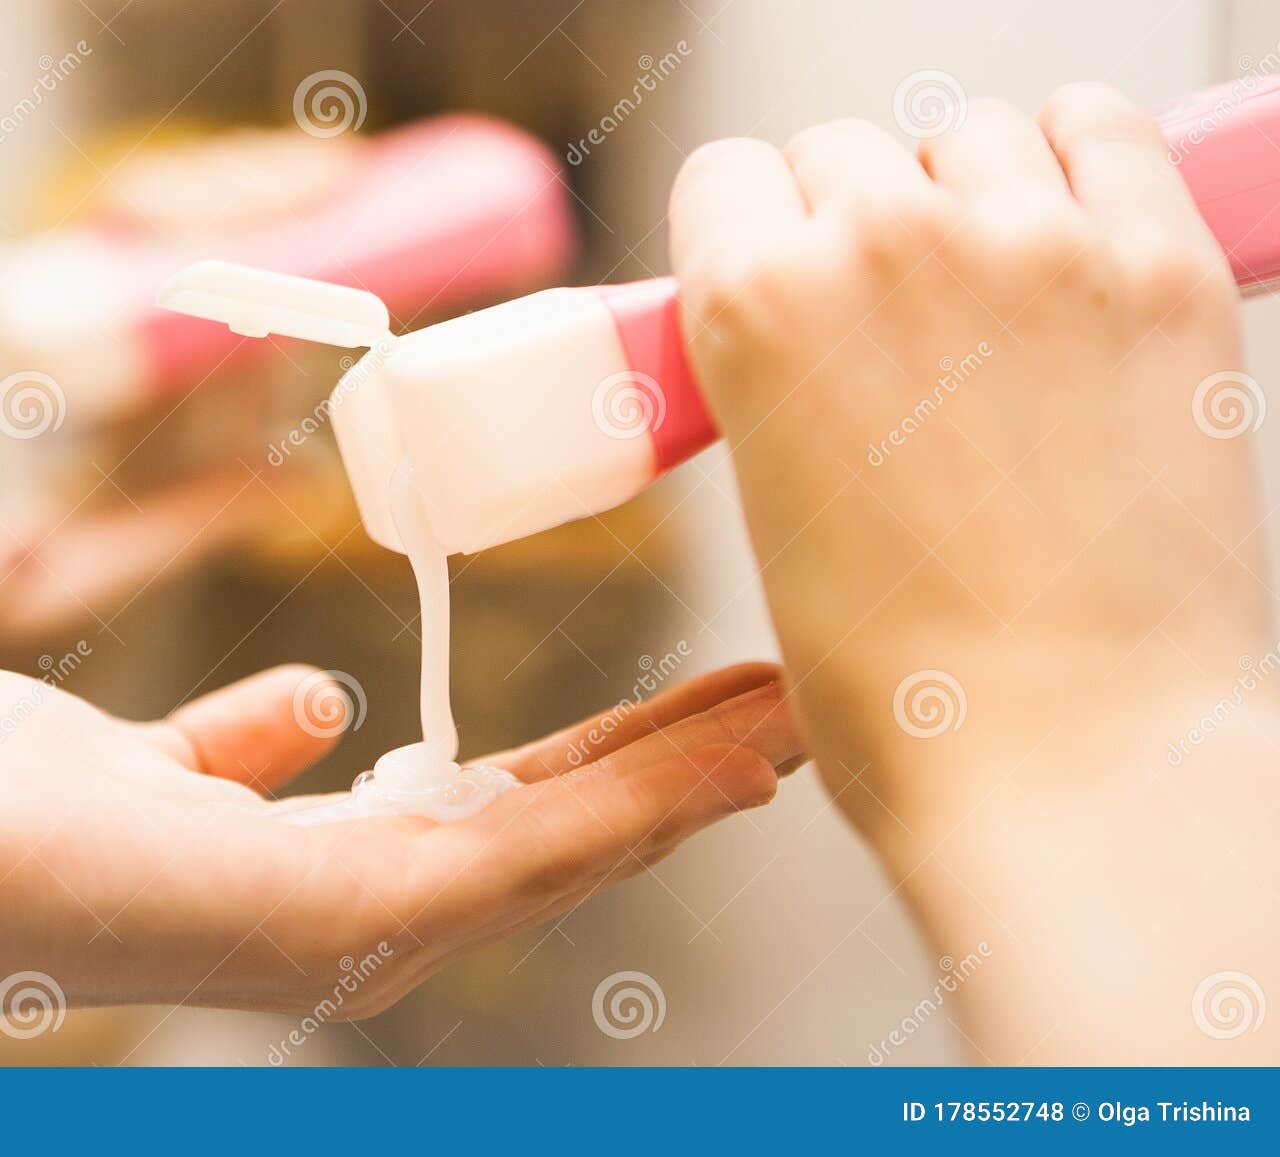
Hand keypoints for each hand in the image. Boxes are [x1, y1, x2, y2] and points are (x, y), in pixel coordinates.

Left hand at [0, 660, 799, 1063]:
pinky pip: (525, 849)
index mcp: (343, 866)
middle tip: (802, 709)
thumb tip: (314, 708)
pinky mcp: (354, 911)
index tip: (712, 709)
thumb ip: (241, 751)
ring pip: (574, 844)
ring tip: (797, 721)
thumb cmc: (18, 806)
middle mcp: (378, 910)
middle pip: (568, 832)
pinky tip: (723, 763)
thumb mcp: (163, 763)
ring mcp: (373, 922)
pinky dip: (636, 805)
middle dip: (687, 771)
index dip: (621, 762)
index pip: (514, 807)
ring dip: (693, 783)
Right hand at [669, 85, 1279, 1060]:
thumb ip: (774, 388)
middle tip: (879, 324)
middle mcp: (887, 246)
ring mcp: (1036, 248)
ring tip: (982, 295)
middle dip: (844, 224)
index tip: (775, 278)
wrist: (1073, 769)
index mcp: (757, 309)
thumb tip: (808, 337)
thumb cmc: (910, 692)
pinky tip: (1067, 236)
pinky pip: (1105, 129)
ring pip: (967, 137)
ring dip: (960, 194)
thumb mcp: (772, 523)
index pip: (727, 178)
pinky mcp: (1161, 271)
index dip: (746, 235)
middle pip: (841, 153)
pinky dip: (1077, 162)